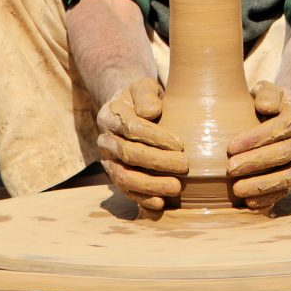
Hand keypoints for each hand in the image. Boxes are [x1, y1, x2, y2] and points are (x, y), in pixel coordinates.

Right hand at [96, 78, 186, 213]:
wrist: (128, 110)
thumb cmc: (142, 98)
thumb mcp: (143, 86)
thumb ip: (146, 94)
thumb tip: (151, 112)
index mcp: (110, 116)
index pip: (131, 128)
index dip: (155, 137)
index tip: (180, 144)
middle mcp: (105, 140)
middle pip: (129, 155)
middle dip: (158, 162)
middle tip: (185, 166)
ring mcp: (108, 161)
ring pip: (124, 177)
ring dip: (151, 185)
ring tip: (176, 188)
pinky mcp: (115, 177)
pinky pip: (126, 192)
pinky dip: (142, 200)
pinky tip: (160, 204)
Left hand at [227, 81, 290, 213]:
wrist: (289, 116)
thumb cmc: (270, 102)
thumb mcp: (267, 90)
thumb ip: (266, 93)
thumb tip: (264, 106)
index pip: (280, 128)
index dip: (256, 138)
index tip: (230, 146)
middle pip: (285, 153)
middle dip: (256, 162)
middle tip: (230, 169)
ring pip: (289, 176)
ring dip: (262, 185)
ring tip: (237, 190)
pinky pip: (286, 191)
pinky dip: (269, 198)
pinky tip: (249, 203)